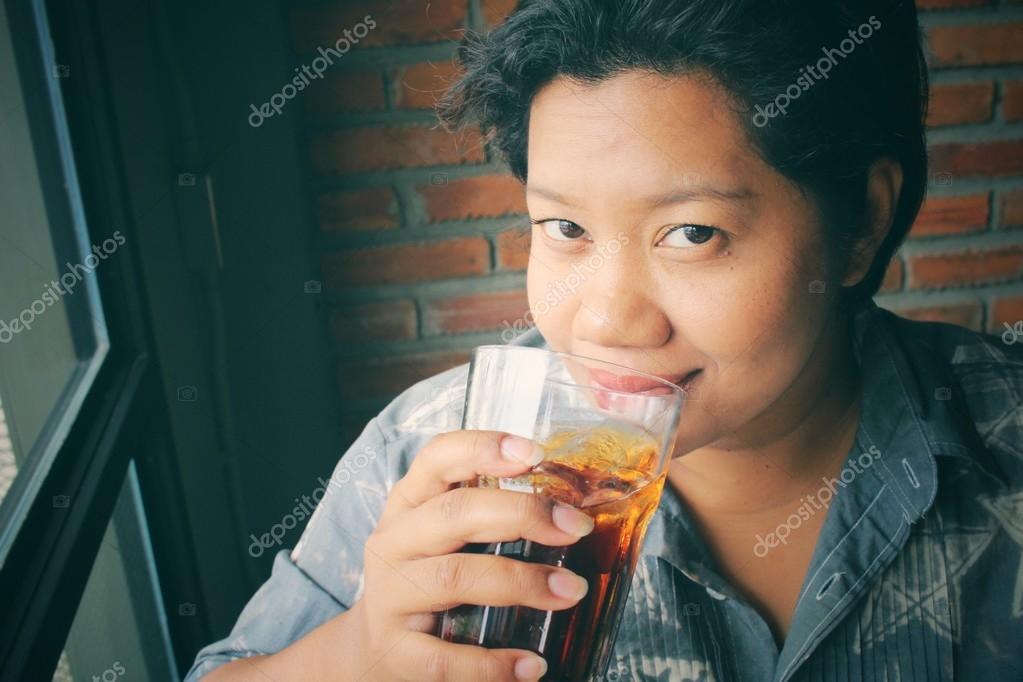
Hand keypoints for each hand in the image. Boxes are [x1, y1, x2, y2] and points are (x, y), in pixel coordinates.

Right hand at [356, 430, 594, 680]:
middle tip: (576, 527)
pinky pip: (444, 658)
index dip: (483, 448)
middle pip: (455, 513)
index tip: (534, 453)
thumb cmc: (427, 578)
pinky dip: (492, 664)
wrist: (374, 649)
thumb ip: (488, 515)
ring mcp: (389, 595)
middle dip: (523, 514)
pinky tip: (531, 666)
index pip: (437, 458)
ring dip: (521, 582)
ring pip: (455, 577)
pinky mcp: (394, 650)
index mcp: (409, 503)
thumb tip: (572, 510)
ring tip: (571, 591)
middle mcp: (394, 541)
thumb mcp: (442, 536)